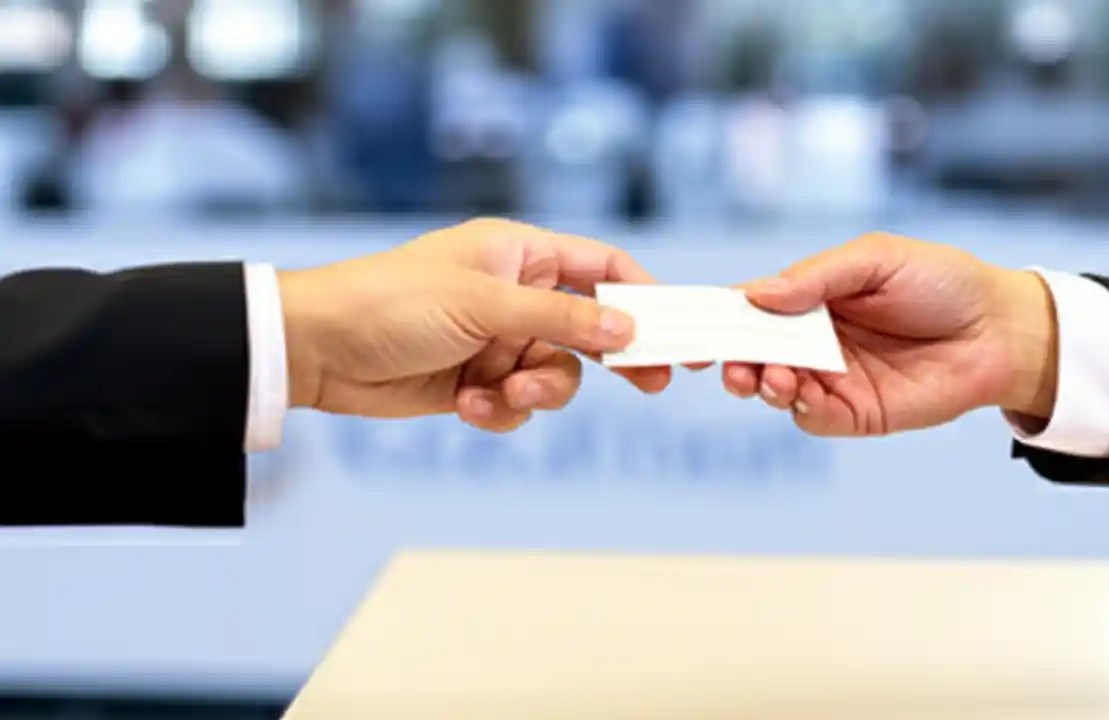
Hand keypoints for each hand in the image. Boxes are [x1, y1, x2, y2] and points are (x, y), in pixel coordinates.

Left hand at [278, 218, 671, 431]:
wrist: (317, 350)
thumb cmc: (393, 302)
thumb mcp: (485, 304)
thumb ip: (562, 317)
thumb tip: (629, 327)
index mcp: (520, 253)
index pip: (602, 264)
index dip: (644, 293)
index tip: (678, 329)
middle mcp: (515, 293)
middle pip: (590, 328)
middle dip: (606, 358)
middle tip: (648, 383)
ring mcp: (496, 339)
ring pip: (556, 373)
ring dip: (539, 390)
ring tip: (502, 392)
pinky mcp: (476, 381)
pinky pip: (517, 402)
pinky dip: (502, 410)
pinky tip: (468, 406)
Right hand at [722, 232, 1058, 435]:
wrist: (1002, 329)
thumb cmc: (943, 281)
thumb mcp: (876, 259)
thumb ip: (815, 276)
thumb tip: (756, 295)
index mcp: (813, 298)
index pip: (754, 308)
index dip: (723, 316)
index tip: (698, 324)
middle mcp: (815, 339)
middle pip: (755, 352)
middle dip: (734, 358)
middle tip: (728, 363)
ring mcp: (833, 377)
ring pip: (776, 388)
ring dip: (762, 383)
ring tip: (771, 375)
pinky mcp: (856, 412)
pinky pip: (813, 416)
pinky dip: (799, 407)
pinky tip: (802, 391)